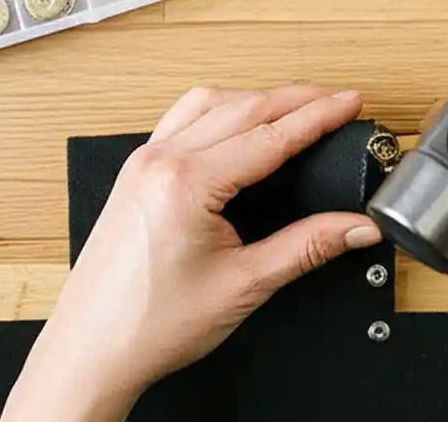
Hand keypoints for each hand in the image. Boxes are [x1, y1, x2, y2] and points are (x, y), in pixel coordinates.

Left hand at [3, 85, 383, 421]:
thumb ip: (307, 247)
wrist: (92, 350)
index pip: (270, 136)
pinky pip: (182, 118)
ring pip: (210, 103)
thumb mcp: (245, 284)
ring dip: (258, 97)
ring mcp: (142, 162)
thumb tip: (355, 228)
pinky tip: (239, 119)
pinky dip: (220, 109)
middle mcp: (159, 161)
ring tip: (297, 104)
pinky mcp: (135, 173)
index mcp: (186, 183)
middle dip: (296, 99)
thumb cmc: (149, 324)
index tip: (350, 103)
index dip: (318, 116)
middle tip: (337, 100)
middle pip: (243, 106)